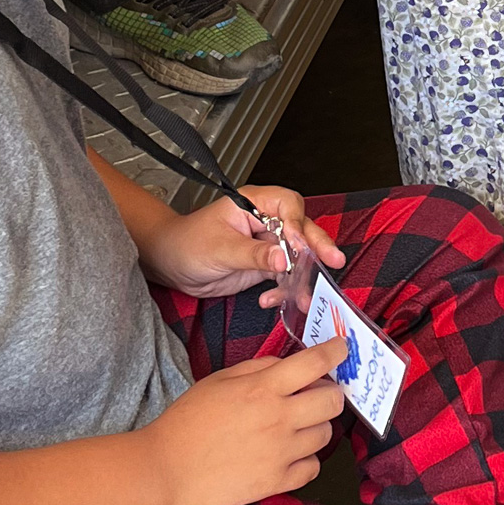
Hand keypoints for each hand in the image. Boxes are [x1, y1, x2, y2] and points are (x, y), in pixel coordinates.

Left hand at [137, 185, 346, 299]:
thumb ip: (253, 254)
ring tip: (305, 296)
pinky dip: (284, 289)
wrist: (171, 264)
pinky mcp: (264, 265)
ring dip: (302, 276)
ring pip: (297, 256)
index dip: (297, 223)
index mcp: (254, 203)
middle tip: (332, 261)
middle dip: (317, 246)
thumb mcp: (220, 248)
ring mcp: (267, 244)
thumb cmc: (187, 243)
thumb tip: (283, 257)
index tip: (298, 244)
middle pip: (301, 229)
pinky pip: (284, 276)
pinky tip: (272, 300)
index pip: (288, 205)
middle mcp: (266, 221)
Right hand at [141, 338, 349, 504]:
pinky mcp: (276, 483)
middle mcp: (279, 418)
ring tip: (294, 426)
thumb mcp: (220, 380)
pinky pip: (313, 468)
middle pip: (333, 401)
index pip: (315, 363)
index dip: (335, 351)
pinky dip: (306, 459)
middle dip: (330, 393)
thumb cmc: (187, 421)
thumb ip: (258, 368)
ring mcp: (280, 453)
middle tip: (315, 393)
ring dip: (316, 425)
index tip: (341, 348)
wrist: (165, 470)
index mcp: (263, 388)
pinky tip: (290, 454)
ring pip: (326, 434)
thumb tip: (288, 366)